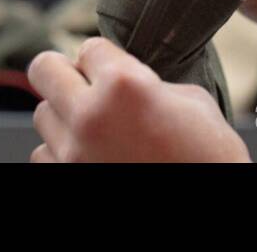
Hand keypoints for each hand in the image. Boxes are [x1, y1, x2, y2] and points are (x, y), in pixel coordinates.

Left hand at [27, 37, 249, 162]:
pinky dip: (63, 151)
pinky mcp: (67, 179)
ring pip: (43, 115)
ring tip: (96, 127)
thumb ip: (149, 83)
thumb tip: (127, 79)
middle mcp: (90, 115)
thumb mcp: (191, 102)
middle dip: (64, 71)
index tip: (113, 68)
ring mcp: (73, 154)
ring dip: (65, 115)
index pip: (88, 47)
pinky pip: (46, 155)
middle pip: (44, 69)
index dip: (104, 57)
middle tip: (83, 82)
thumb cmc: (210, 158)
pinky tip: (91, 154)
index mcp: (124, 85)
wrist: (213, 208)